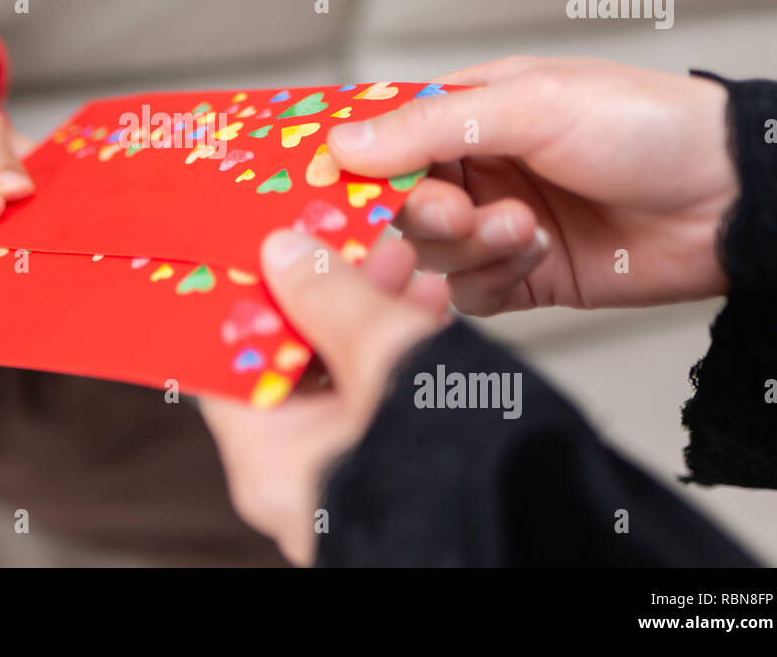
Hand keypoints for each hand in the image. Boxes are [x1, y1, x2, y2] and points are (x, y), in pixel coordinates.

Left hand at [200, 230, 449, 565]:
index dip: (252, 300)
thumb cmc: (464, 470)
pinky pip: (381, 404)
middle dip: (326, 296)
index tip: (274, 251)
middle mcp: (301, 483)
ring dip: (371, 317)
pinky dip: (400, 357)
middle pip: (290, 367)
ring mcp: (350, 483)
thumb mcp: (391, 359)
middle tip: (356, 246)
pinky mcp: (399, 478)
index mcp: (272, 464)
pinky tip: (433, 309)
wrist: (547, 529)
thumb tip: (286, 254)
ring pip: (343, 380)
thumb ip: (333, 299)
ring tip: (408, 265)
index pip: (230, 365)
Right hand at [327, 56, 736, 314]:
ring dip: (471, 246)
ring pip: (431, 254)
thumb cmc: (642, 124)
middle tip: (458, 212)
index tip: (338, 190)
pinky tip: (538, 252)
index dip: (357, 167)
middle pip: (398, 206)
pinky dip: (494, 277)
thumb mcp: (531, 105)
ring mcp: (495, 226)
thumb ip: (431, 126)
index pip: (383, 140)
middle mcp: (474, 171)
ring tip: (524, 226)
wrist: (731, 199)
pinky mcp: (523, 278)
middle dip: (421, 215)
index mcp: (467, 113)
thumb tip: (342, 142)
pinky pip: (470, 293)